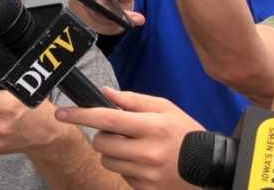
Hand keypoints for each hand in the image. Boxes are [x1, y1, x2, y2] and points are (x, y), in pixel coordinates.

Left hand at [54, 87, 201, 189]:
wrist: (212, 167)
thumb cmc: (186, 134)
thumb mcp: (166, 109)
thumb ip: (133, 100)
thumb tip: (105, 93)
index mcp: (152, 126)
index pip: (106, 118)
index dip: (80, 115)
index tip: (61, 113)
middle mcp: (148, 151)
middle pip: (100, 143)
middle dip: (103, 135)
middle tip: (120, 133)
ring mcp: (147, 174)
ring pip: (107, 160)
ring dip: (114, 153)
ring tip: (135, 148)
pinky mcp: (147, 189)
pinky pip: (121, 176)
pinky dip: (127, 168)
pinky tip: (144, 164)